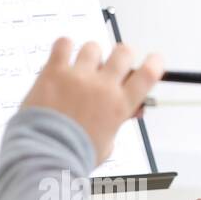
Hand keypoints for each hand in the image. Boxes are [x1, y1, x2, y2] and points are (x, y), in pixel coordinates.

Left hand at [22, 38, 163, 164]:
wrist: (46, 154)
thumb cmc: (75, 154)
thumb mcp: (106, 144)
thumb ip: (117, 123)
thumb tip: (128, 112)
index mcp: (119, 106)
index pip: (147, 75)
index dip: (154, 63)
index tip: (154, 60)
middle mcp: (102, 87)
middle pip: (123, 53)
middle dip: (121, 56)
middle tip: (113, 65)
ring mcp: (78, 77)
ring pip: (93, 47)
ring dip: (91, 55)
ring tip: (83, 68)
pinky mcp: (55, 72)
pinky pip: (63, 44)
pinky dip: (65, 46)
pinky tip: (63, 56)